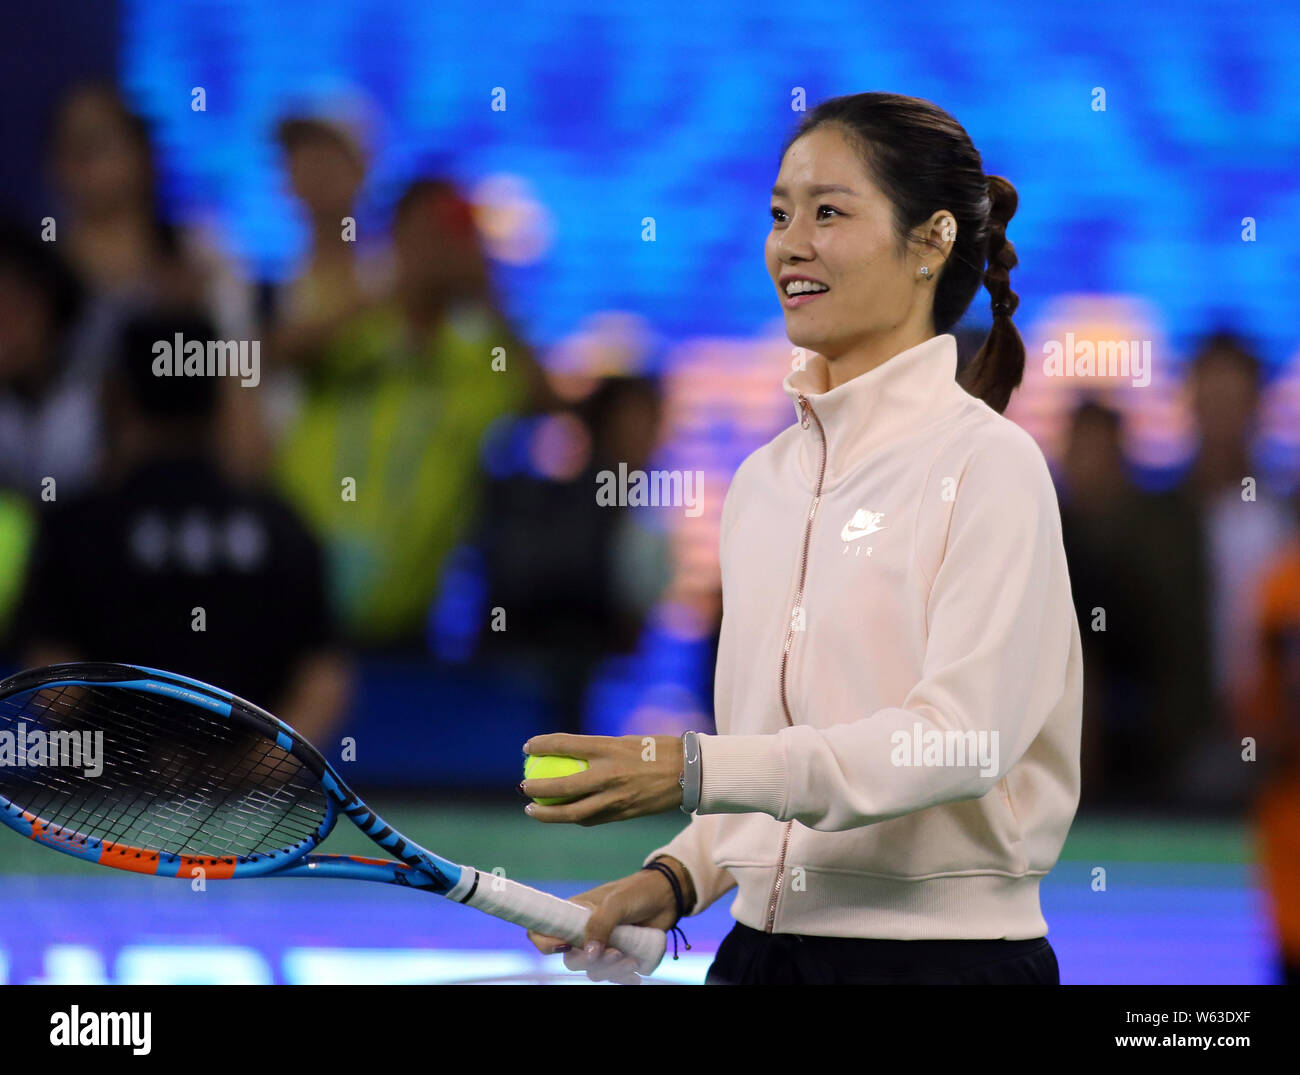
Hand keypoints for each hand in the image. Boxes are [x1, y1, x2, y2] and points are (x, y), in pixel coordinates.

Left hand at [521, 733, 683, 823]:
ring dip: (548, 814)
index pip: (565, 744)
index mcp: (609, 748)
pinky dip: (574, 817)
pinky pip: (591, 819)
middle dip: (536, 789)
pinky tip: (564, 815)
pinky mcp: (623, 814)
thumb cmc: (659, 750)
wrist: (691, 772)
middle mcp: (609, 774)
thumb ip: (601, 749)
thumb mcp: (626, 741)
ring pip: (573, 813)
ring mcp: (616, 798)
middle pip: (562, 787)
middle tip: (523, 787)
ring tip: (532, 810)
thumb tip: (574, 752)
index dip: (542, 745)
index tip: (527, 747)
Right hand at [526, 859, 693, 983]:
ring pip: (593, 971)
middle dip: (589, 962)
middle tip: (613, 952)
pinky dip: (622, 977)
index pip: (542, 931)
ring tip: (631, 958)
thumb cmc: (636, 893)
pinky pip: (612, 976)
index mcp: (573, 915)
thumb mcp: (615, 903)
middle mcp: (582, 933)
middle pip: (570, 960)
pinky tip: (635, 973)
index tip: (564, 946)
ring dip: (611, 970)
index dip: (544, 943)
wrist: (666, 898)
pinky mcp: (618, 957)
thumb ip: (600, 924)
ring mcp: (600, 947)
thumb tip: (590, 953)